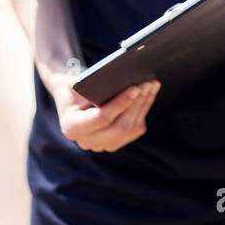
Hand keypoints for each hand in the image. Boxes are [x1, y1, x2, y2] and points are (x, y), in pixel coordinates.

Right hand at [44, 72, 160, 152]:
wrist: (74, 98)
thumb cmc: (74, 87)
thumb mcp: (75, 83)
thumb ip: (88, 85)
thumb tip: (117, 79)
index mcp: (72, 128)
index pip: (101, 118)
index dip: (120, 103)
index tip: (135, 88)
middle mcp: (86, 142)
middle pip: (119, 128)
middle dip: (136, 104)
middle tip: (147, 84)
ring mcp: (103, 145)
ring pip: (130, 129)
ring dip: (144, 104)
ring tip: (151, 85)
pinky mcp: (117, 142)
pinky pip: (136, 129)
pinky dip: (144, 109)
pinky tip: (150, 93)